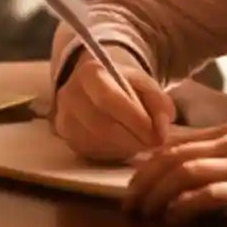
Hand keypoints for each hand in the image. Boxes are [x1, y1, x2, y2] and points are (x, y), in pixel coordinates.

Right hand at [53, 50, 176, 162]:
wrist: (94, 87)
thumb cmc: (123, 84)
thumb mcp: (145, 84)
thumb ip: (158, 102)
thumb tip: (161, 131)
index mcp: (90, 73)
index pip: (109, 99)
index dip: (135, 120)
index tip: (157, 134)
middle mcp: (70, 95)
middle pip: (101, 125)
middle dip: (133, 139)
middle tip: (154, 144)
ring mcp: (65, 119)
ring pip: (97, 142)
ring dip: (125, 148)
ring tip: (143, 144)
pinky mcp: (66, 138)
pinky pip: (92, 152)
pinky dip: (114, 153)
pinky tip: (126, 146)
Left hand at [124, 120, 226, 224]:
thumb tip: (198, 169)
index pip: (175, 142)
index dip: (148, 162)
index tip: (134, 181)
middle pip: (170, 156)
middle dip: (143, 180)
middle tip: (129, 202)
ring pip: (183, 172)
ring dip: (156, 194)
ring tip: (144, 213)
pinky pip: (209, 194)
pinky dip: (185, 205)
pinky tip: (174, 217)